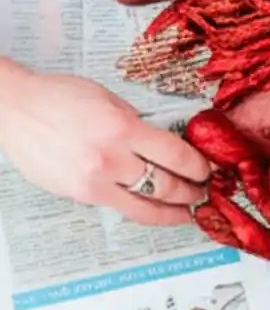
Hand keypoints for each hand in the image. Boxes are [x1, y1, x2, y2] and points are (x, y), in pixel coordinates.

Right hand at [0, 61, 209, 224]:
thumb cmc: (59, 98)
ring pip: (145, 207)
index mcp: (123, 129)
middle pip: (167, 186)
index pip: (177, 156)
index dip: (199, 167)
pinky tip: (156, 210)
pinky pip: (120, 207)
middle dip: (192, 192)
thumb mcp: (110, 100)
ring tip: (189, 210)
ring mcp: (93, 181)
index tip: (210, 170)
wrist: (14, 110)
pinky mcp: (80, 195)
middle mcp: (110, 159)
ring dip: (173, 211)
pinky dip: (143, 210)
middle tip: (205, 192)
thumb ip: (139, 124)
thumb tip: (166, 144)